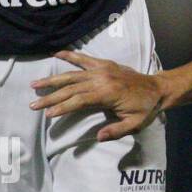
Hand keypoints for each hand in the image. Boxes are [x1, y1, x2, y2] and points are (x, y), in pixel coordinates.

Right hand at [30, 51, 167, 141]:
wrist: (158, 88)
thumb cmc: (145, 108)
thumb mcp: (135, 124)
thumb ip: (116, 131)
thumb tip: (98, 137)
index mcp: (108, 93)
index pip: (79, 100)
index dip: (62, 107)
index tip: (48, 114)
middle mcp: (103, 79)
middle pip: (71, 88)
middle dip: (51, 96)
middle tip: (33, 104)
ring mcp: (103, 69)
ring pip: (73, 74)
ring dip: (53, 79)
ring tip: (35, 83)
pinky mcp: (105, 64)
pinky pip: (85, 58)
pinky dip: (71, 55)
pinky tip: (56, 53)